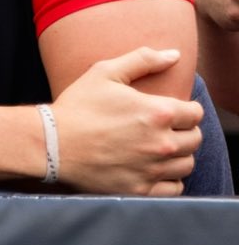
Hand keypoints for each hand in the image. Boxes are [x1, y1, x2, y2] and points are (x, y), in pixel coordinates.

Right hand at [51, 46, 201, 195]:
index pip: (195, 113)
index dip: (185, 110)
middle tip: (163, 130)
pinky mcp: (139, 189)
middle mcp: (161, 142)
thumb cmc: (76, 106)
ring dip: (177, 156)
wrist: (48, 144)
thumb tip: (175, 55)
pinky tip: (154, 170)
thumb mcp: (104, 72)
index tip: (171, 112)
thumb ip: (143, 59)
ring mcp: (151, 169)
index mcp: (158, 112)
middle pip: (194, 139)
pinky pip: (174, 189)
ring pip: (186, 164)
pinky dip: (169, 181)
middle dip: (183, 132)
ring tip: (158, 150)